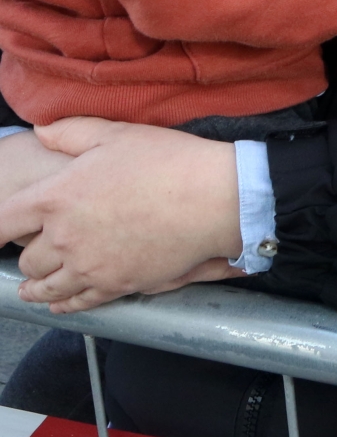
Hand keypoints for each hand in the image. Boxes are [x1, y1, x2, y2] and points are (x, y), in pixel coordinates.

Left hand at [0, 119, 243, 312]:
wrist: (215, 198)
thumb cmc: (169, 161)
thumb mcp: (117, 134)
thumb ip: (71, 132)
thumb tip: (41, 131)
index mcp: (55, 197)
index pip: (1, 222)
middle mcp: (64, 238)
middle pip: (25, 259)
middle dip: (27, 254)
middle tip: (35, 250)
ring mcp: (90, 266)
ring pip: (45, 287)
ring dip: (36, 287)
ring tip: (32, 288)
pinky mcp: (117, 285)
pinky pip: (78, 303)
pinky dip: (63, 305)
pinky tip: (59, 303)